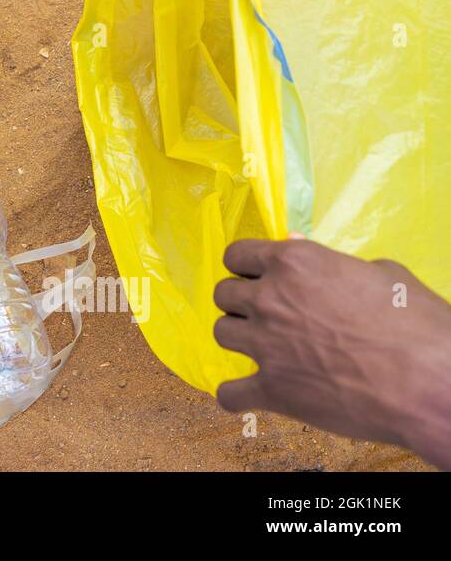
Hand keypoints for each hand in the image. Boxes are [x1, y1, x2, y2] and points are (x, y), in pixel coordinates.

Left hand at [214, 235, 450, 467]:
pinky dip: (236, 395)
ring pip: (221, 333)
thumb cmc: (417, 324)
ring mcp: (266, 345)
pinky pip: (228, 393)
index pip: (237, 254)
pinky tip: (248, 394)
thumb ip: (334, 265)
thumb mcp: (383, 274)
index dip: (245, 266)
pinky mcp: (272, 389)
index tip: (256, 276)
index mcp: (294, 263)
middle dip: (241, 302)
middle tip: (264, 313)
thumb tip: (309, 254)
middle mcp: (270, 299)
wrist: (429, 383)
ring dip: (239, 338)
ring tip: (262, 347)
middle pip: (224, 294)